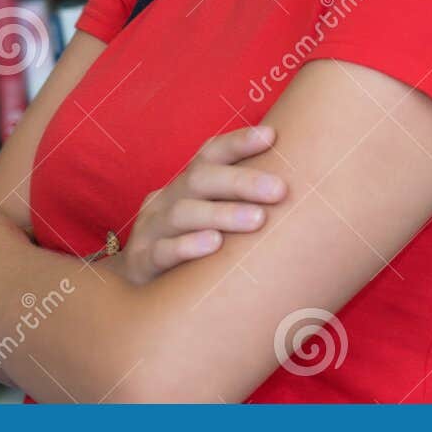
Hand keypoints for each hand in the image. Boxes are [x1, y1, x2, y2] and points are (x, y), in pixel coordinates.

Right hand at [114, 125, 286, 286]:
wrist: (135, 295)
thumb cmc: (188, 249)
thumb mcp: (207, 219)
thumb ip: (239, 203)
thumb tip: (296, 189)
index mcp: (185, 185)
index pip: (209, 154)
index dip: (238, 142)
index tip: (272, 136)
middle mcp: (166, 199)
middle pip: (200, 179)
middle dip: (241, 181)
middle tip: (279, 190)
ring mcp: (150, 229)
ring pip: (183, 213)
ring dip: (222, 213)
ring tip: (257, 219)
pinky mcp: (141, 262)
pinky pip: (162, 251)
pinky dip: (187, 246)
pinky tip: (213, 245)